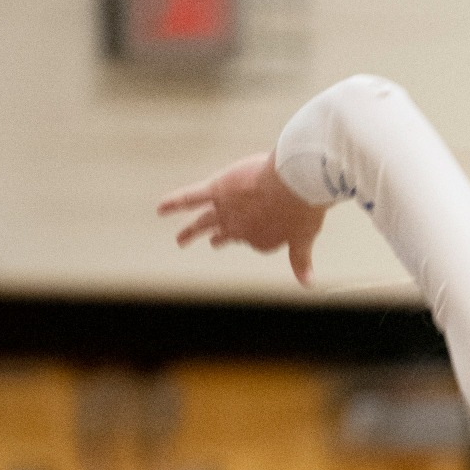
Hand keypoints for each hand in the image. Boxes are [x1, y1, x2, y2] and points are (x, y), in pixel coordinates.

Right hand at [157, 152, 326, 285]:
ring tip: (180, 240)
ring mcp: (226, 209)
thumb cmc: (304, 208)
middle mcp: (240, 228)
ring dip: (191, 231)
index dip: (265, 233)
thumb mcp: (305, 237)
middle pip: (227, 234)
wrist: (295, 184)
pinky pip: (191, 197)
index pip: (258, 240)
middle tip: (214, 242)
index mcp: (261, 240)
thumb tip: (309, 285)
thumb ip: (302, 260)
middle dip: (221, 238)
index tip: (273, 225)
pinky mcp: (217, 189)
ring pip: (204, 221)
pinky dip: (175, 202)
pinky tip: (161, 208)